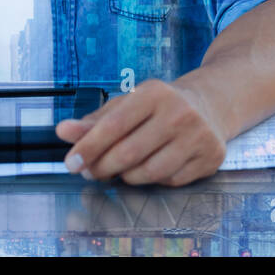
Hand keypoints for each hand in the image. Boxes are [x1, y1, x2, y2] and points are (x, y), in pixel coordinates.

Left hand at [55, 79, 226, 186]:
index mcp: (154, 93)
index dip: (88, 147)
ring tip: (120, 169)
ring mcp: (198, 136)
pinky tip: (151, 166)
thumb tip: (63, 131)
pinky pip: (170, 181)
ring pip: (149, 173)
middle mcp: (179, 112)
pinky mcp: (210, 158)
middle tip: (90, 172)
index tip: (71, 163)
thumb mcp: (128, 104)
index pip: (114, 125)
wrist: (210, 104)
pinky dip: (154, 180)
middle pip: (129, 154)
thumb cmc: (160, 106)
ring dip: (126, 177)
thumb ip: (94, 121)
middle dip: (102, 167)